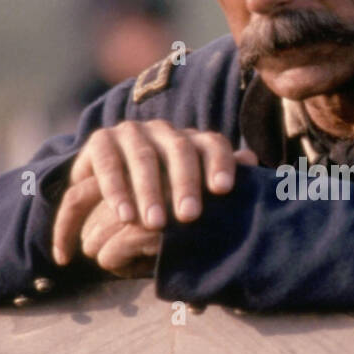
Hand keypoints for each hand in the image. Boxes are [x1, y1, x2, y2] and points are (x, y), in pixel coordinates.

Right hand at [51, 121, 257, 266]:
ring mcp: (131, 132)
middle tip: (190, 216)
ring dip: (149, 190)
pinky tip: (124, 215)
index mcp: (191, 142)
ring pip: (143, 157)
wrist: (106, 194)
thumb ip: (217, 182)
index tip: (223, 190)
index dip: (220, 162)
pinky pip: (108, 162)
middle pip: (179, 150)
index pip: (212, 144)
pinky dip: (115, 189)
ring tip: (155, 222)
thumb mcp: (189, 195)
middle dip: (185, 183)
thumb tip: (252, 162)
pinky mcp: (101, 141)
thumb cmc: (161, 199)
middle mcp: (164, 132)